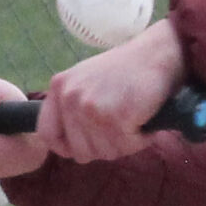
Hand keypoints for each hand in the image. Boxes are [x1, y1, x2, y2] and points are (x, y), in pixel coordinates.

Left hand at [37, 18, 187, 163]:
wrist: (158, 53)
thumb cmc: (128, 71)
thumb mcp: (87, 83)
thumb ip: (72, 109)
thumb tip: (69, 148)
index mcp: (59, 87)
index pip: (47, 135)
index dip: (68, 148)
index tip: (87, 146)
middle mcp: (70, 96)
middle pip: (80, 152)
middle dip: (106, 146)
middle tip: (123, 126)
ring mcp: (91, 107)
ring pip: (105, 152)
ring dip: (126, 142)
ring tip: (134, 118)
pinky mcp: (114, 116)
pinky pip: (127, 146)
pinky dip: (141, 138)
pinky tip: (145, 118)